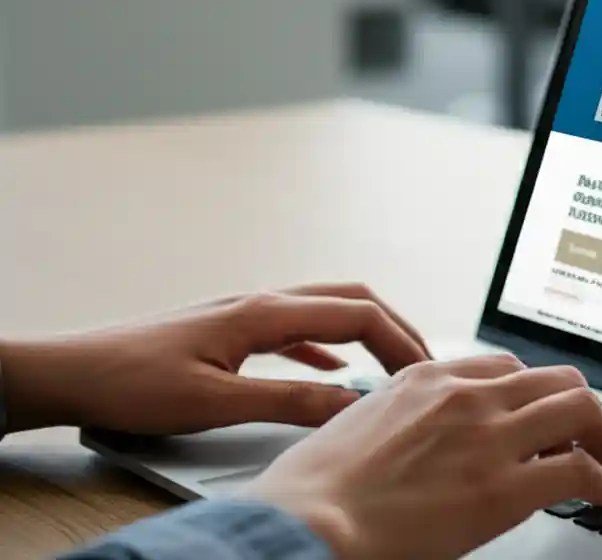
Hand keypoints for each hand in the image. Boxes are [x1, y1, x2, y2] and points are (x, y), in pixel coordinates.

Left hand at [0, 283, 428, 433]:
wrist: (71, 373)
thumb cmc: (131, 383)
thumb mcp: (216, 403)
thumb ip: (290, 403)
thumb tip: (354, 405)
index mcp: (264, 312)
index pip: (357, 314)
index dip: (400, 342)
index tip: (425, 374)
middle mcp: (261, 302)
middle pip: (350, 299)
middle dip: (395, 327)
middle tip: (426, 365)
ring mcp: (246, 314)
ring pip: (327, 310)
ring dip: (367, 334)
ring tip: (395, 367)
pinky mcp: (232, 333)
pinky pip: (298, 331)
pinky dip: (330, 348)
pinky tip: (335, 374)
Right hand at [244, 354, 601, 559]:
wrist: (304, 524)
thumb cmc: (313, 489)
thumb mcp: (358, 425)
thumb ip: (403, 419)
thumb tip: (420, 439)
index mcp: (428, 377)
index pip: (506, 367)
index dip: (532, 393)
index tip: (540, 413)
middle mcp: (467, 395)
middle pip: (555, 378)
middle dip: (579, 405)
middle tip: (586, 432)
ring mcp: (489, 437)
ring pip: (579, 408)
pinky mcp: (504, 487)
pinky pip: (577, 470)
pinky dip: (601, 479)